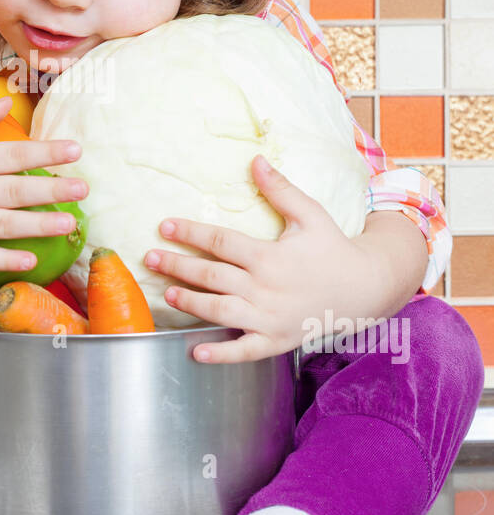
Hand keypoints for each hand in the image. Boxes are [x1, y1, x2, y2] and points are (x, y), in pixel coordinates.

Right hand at [0, 93, 88, 270]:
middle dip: (52, 190)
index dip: (45, 152)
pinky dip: (5, 261)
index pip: (12, 154)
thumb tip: (7, 101)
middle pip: (15, 191)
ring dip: (39, 225)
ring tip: (69, 223)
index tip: (75, 150)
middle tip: (84, 189)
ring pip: (4, 225)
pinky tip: (31, 261)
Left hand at [143, 154, 375, 362]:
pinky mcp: (276, 341)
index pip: (220, 241)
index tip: (164, 226)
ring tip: (167, 294)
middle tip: (149, 259)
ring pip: (221, 311)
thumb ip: (280, 189)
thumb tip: (254, 160)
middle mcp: (266, 288)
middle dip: (177, 266)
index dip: (190, 232)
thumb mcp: (310, 214)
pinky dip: (220, 354)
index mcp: (269, 256)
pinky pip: (244, 351)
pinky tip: (195, 352)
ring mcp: (269, 317)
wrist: (365, 289)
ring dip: (190, 303)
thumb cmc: (333, 248)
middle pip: (212, 275)